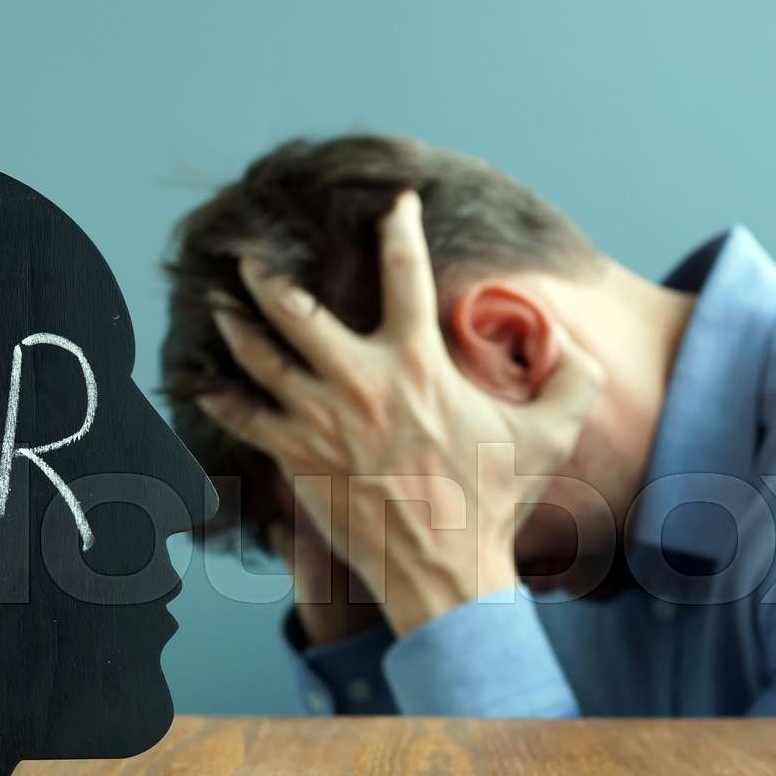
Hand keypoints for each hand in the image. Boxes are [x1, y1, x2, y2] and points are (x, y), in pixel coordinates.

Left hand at [199, 191, 602, 635]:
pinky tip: (201, 384)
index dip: (399, 226)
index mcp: (417, 362)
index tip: (393, 204)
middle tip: (250, 256)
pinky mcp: (296, 458)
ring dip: (234, 326)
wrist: (445, 570)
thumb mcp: (552, 434)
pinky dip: (219, 396)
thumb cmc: (494, 502)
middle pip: (295, 308)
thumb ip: (573, 378)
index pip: (404, 270)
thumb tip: (573, 342)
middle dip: (267, 275)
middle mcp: (360, 382)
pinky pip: (244, 416)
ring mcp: (320, 420)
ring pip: (258, 357)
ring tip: (219, 308)